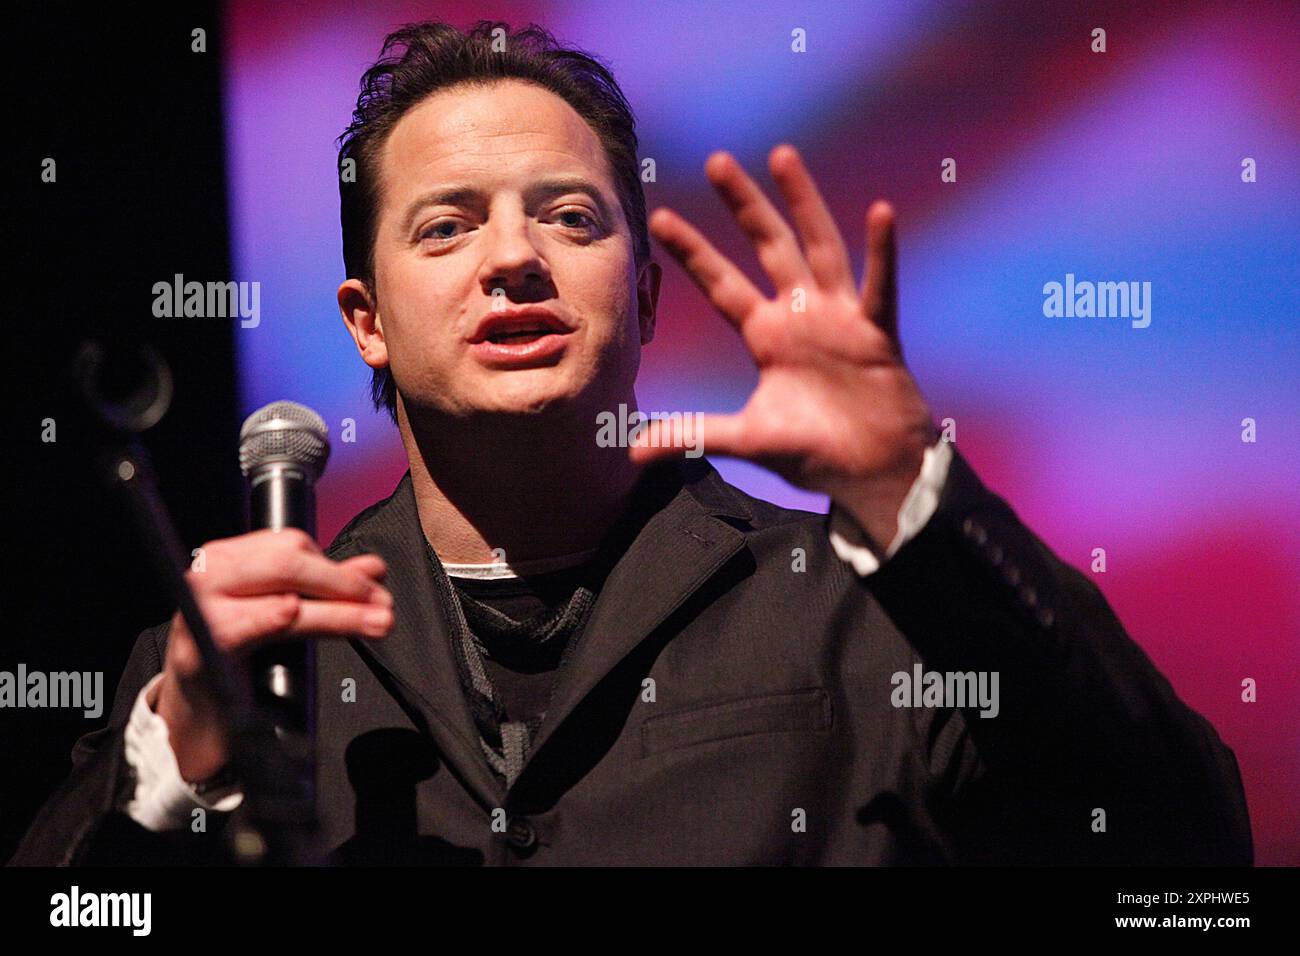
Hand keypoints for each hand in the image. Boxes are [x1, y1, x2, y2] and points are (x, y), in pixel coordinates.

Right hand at [154, 528, 392, 781]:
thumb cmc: (237, 657)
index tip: (374, 585)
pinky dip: (268, 618)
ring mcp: (199, 610)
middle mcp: (208, 575)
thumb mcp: (283, 613)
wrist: (195, 711)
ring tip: (374, 623)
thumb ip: (325, 588)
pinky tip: (290, 614)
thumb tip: (372, 569)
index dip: (339, 567)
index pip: (291, 546)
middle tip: (382, 606)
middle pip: (288, 564)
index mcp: (227, 559)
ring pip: (280, 596)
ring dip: (334, 612)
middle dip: (343, 585)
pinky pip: (240, 625)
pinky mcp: (198, 648)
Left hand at [631, 144, 933, 549]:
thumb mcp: (746, 439)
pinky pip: (880, 286)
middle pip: (768, 246)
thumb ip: (692, 436)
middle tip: (717, 160)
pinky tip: (881, 211)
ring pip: (820, 247)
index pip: (721, 283)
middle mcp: (800, 314)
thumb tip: (632, 451)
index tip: (658, 217)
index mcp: (766, 335)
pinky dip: (883, 251)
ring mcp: (840, 318)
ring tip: (782, 156)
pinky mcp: (876, 333)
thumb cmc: (814, 451)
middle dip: (743, 205)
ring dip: (803, 202)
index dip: (692, 252)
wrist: (871, 473)